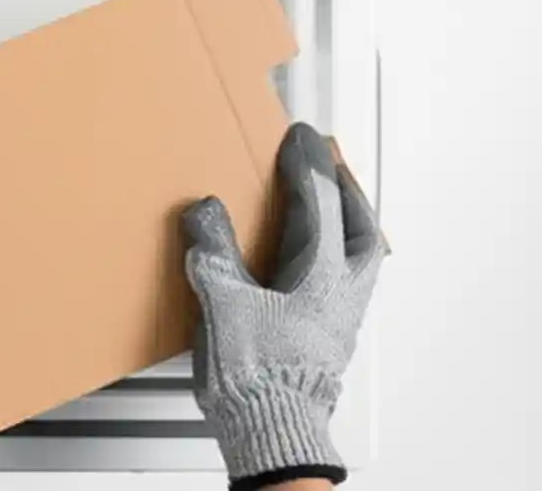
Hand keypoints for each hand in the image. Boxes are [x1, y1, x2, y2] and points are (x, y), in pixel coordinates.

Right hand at [184, 123, 384, 489]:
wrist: (271, 427)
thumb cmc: (257, 374)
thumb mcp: (225, 302)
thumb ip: (215, 251)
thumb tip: (205, 210)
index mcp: (323, 275)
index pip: (320, 203)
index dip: (307, 165)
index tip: (299, 137)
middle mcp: (341, 292)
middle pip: (359, 226)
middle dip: (344, 188)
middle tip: (330, 162)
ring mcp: (338, 315)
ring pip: (357, 253)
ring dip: (344, 220)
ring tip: (326, 202)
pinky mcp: (325, 334)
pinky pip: (340, 279)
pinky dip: (330, 253)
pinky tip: (305, 259)